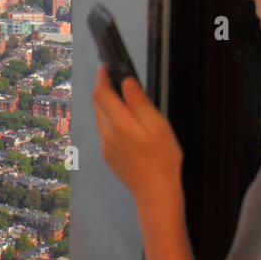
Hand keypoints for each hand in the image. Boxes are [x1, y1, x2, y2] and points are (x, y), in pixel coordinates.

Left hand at [91, 65, 183, 207]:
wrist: (156, 192)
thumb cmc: (163, 159)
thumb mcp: (158, 126)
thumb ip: (140, 102)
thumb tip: (126, 82)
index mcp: (120, 124)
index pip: (101, 93)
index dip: (101, 77)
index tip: (105, 67)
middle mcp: (107, 134)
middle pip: (97, 104)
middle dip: (102, 89)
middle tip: (113, 79)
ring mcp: (105, 146)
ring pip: (99, 117)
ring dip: (105, 105)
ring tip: (119, 98)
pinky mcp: (107, 155)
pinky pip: (103, 131)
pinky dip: (108, 119)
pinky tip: (123, 122)